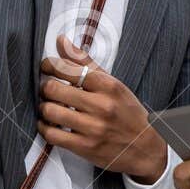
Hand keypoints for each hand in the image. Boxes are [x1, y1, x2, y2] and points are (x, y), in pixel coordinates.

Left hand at [37, 35, 166, 180]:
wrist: (146, 147)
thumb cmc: (128, 112)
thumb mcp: (112, 83)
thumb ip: (84, 62)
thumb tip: (61, 41)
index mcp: (108, 85)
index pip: (67, 68)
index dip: (49, 65)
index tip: (46, 67)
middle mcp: (101, 106)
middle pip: (54, 89)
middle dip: (44, 87)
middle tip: (47, 89)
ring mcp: (93, 128)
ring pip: (50, 111)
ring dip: (43, 108)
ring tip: (48, 106)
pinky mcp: (85, 147)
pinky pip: (52, 135)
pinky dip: (44, 127)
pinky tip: (49, 124)